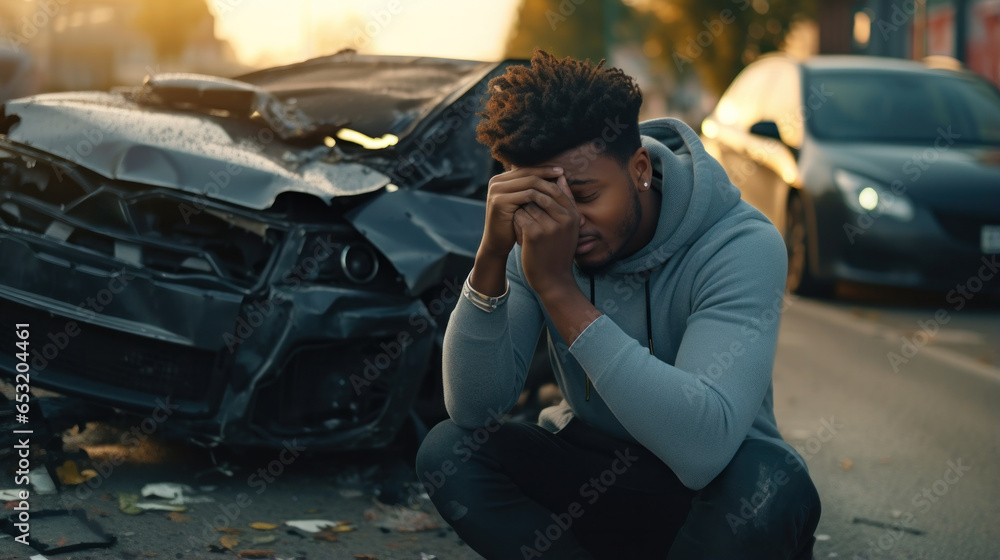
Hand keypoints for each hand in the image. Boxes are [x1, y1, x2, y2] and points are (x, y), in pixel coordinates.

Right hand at [479, 166, 570, 260]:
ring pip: (528, 182)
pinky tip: (553, 200)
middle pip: (527, 173)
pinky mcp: (499, 202)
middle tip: (562, 173)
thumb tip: (560, 174)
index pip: (525, 169)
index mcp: (500, 180)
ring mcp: (496, 191)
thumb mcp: (525, 203)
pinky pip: (526, 195)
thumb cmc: (514, 224)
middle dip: (546, 173)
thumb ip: (536, 188)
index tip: (561, 170)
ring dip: (546, 184)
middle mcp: (495, 182)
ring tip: (560, 187)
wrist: (497, 244)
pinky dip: (541, 197)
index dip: (543, 168)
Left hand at [512, 172, 579, 297]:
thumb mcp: (569, 226)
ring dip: (522, 211)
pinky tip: (520, 235)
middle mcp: (564, 218)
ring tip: (524, 225)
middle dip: (528, 198)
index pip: (555, 187)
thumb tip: (560, 176)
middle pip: (540, 192)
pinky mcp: (534, 233)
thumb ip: (567, 201)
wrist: (553, 279)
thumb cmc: (559, 251)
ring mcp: (550, 225)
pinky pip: (519, 215)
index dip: (540, 187)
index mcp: (573, 214)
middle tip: (524, 210)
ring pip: (527, 203)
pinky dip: (516, 222)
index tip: (530, 194)